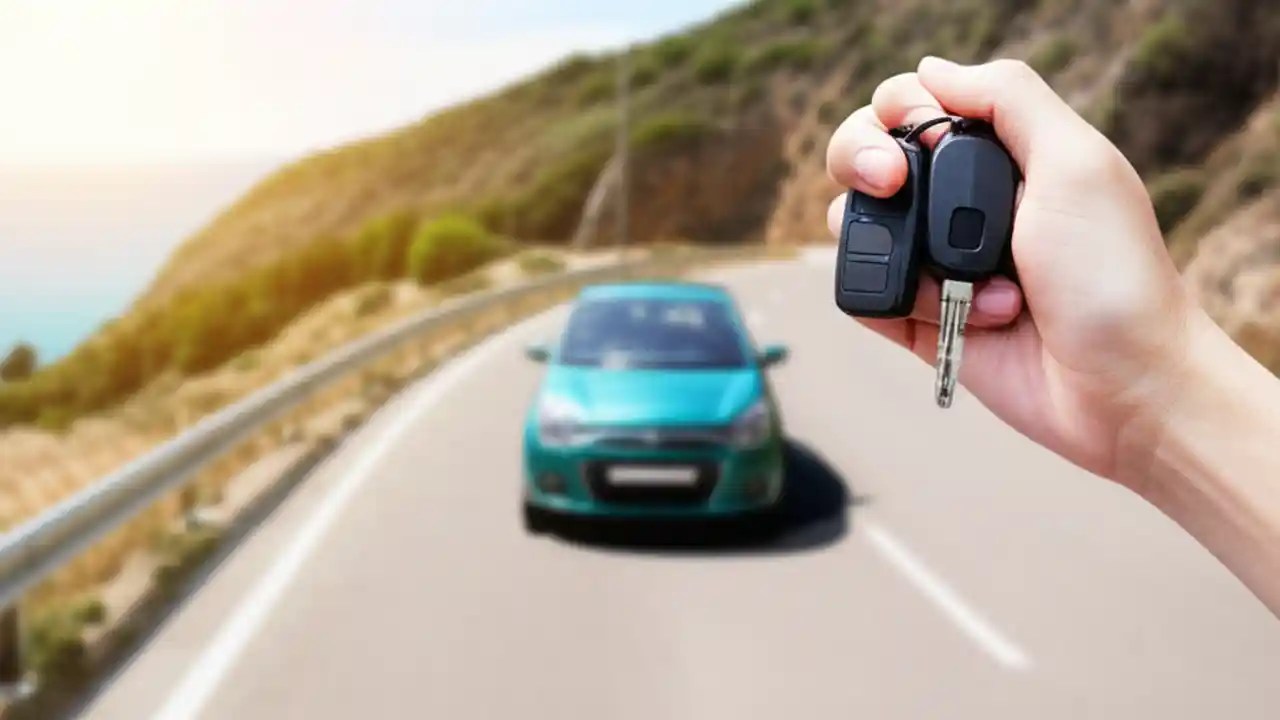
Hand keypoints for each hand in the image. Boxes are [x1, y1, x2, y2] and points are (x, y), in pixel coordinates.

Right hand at [826, 57, 1195, 486]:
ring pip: (857, 226)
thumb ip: (1007, 98)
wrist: (1123, 388)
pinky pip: (864, 295)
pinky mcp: (919, 319)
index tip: (908, 147)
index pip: (908, 107)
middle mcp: (960, 203)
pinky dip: (897, 302)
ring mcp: (936, 261)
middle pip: (864, 159)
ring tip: (976, 284)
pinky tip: (960, 318)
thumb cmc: (1113, 277)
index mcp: (999, 154)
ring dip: (909, 253)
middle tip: (891, 186)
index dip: (891, 115)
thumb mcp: (1076, 162)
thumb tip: (930, 69)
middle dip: (864, 165)